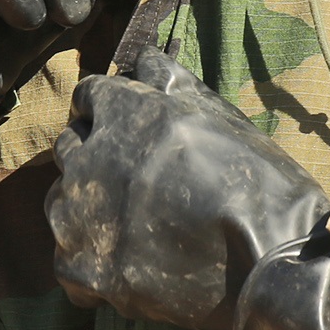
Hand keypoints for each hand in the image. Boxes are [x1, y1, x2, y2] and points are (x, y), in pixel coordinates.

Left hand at [47, 50, 329, 329]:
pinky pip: (66, 260)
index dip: (108, 107)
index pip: (89, 95)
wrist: (270, 262)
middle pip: (68, 147)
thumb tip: (142, 58)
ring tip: (124, 220)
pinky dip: (88, 261)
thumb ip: (171, 81)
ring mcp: (85, 218)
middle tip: (130, 174)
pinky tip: (120, 262)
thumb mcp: (219, 114)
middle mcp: (92, 160)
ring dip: (84, 205)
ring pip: (59, 201)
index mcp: (124, 112)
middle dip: (93, 153)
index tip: (125, 123)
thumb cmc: (257, 183)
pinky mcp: (90, 271)